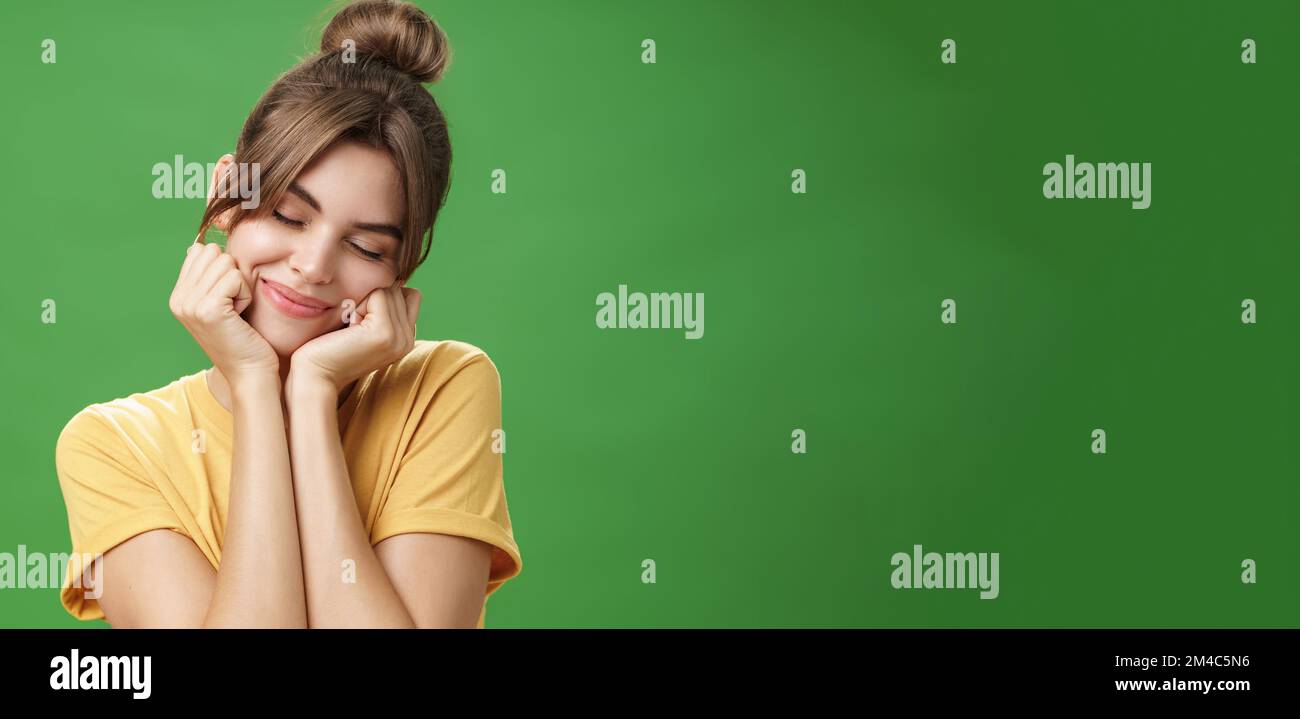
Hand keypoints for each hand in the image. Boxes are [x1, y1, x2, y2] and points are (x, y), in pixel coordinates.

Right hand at [170, 240, 278, 384]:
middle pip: (214, 253)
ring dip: (241, 286)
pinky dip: (246, 294)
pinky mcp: (208, 309)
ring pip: (226, 263)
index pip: (200, 251)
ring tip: (237, 311)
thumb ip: (208, 276)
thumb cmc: (244, 336)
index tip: (226, 298)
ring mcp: (190, 304)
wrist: (250, 371)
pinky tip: (240, 316)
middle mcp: (178, 299)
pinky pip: (236, 278)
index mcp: (178, 296)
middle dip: (233, 275)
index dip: (223, 270)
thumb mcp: (220, 302)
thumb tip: (199, 245)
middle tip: (234, 306)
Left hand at [289, 283, 421, 394]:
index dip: (382, 296)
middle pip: (398, 289)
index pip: (409, 294)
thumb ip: (381, 306)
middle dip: (371, 296)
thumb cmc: (329, 346)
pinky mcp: (385, 333)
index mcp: (406, 339)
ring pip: (389, 289)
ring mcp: (400, 338)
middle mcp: (408, 340)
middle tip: (351, 326)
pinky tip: (348, 325)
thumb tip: (394, 275)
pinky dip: (358, 302)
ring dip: (363, 299)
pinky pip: (379, 294)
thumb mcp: (361, 323)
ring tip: (350, 326)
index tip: (358, 320)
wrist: (314, 374)